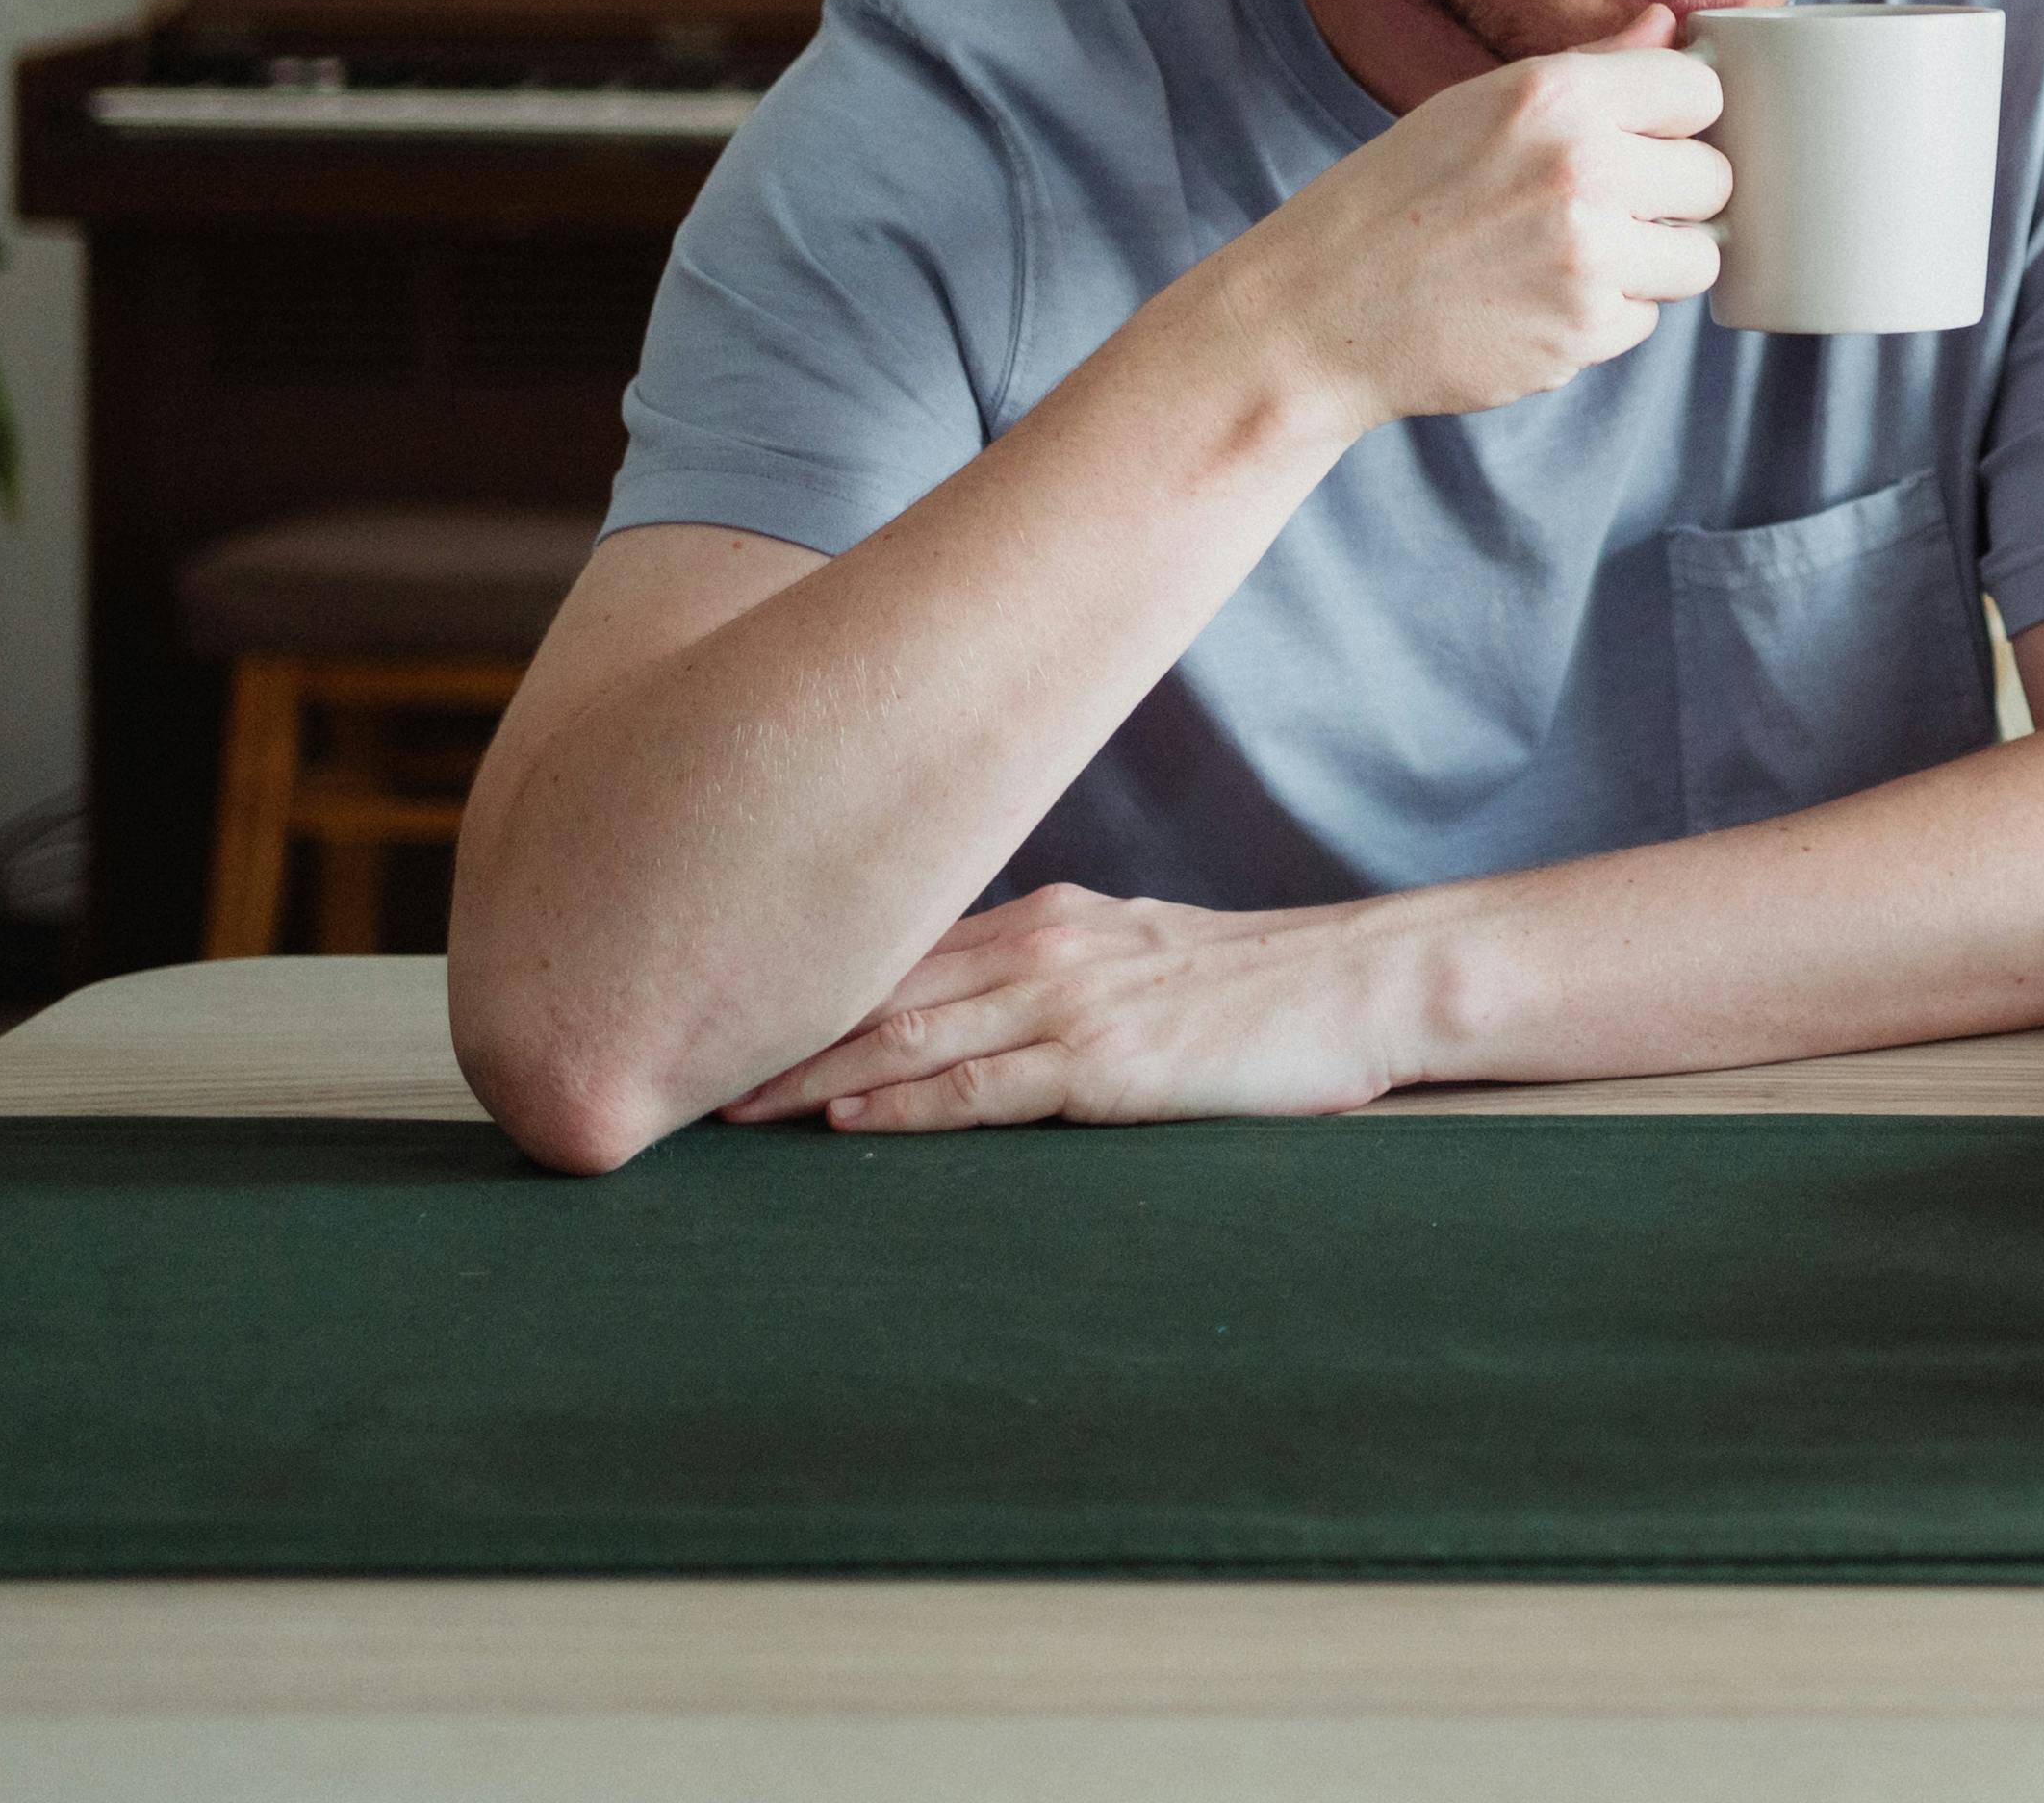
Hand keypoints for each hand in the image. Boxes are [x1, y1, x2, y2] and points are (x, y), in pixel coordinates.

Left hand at [721, 884, 1439, 1132]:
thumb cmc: (1266, 987)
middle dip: (771, 1023)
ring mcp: (1075, 1002)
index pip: (895, 947)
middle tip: (673, 1056)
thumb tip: (973, 1017)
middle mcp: (1045, 945)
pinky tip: (843, 1124)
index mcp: (1049, 917)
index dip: (800, 979)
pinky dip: (903, 1107)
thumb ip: (1058, 973)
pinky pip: (983, 1090)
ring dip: (809, 1074)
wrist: (1370, 983)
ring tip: (726, 1106)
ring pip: (910, 1037)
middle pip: (877, 988)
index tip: (718, 1003)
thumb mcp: (1147, 957)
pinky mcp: (1110, 1066)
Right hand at [1216, 12, 1727, 434]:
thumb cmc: (1399, 196)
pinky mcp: (1584, 332)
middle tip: (1607, 204)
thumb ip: (1592, 70)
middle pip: (1715, 175)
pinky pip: (1648, 318)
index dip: (1681, 115)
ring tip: (1577, 254)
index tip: (1650, 134)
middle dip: (1675, 194)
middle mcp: (1582, 167)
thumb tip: (1672, 29)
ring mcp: (1588, 255)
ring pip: (1700, 255)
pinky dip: (1608, 315)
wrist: (1320, 309)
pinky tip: (1540, 299)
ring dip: (1655, 261)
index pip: (1702, 88)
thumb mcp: (1482, 104)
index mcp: (1556, 93)